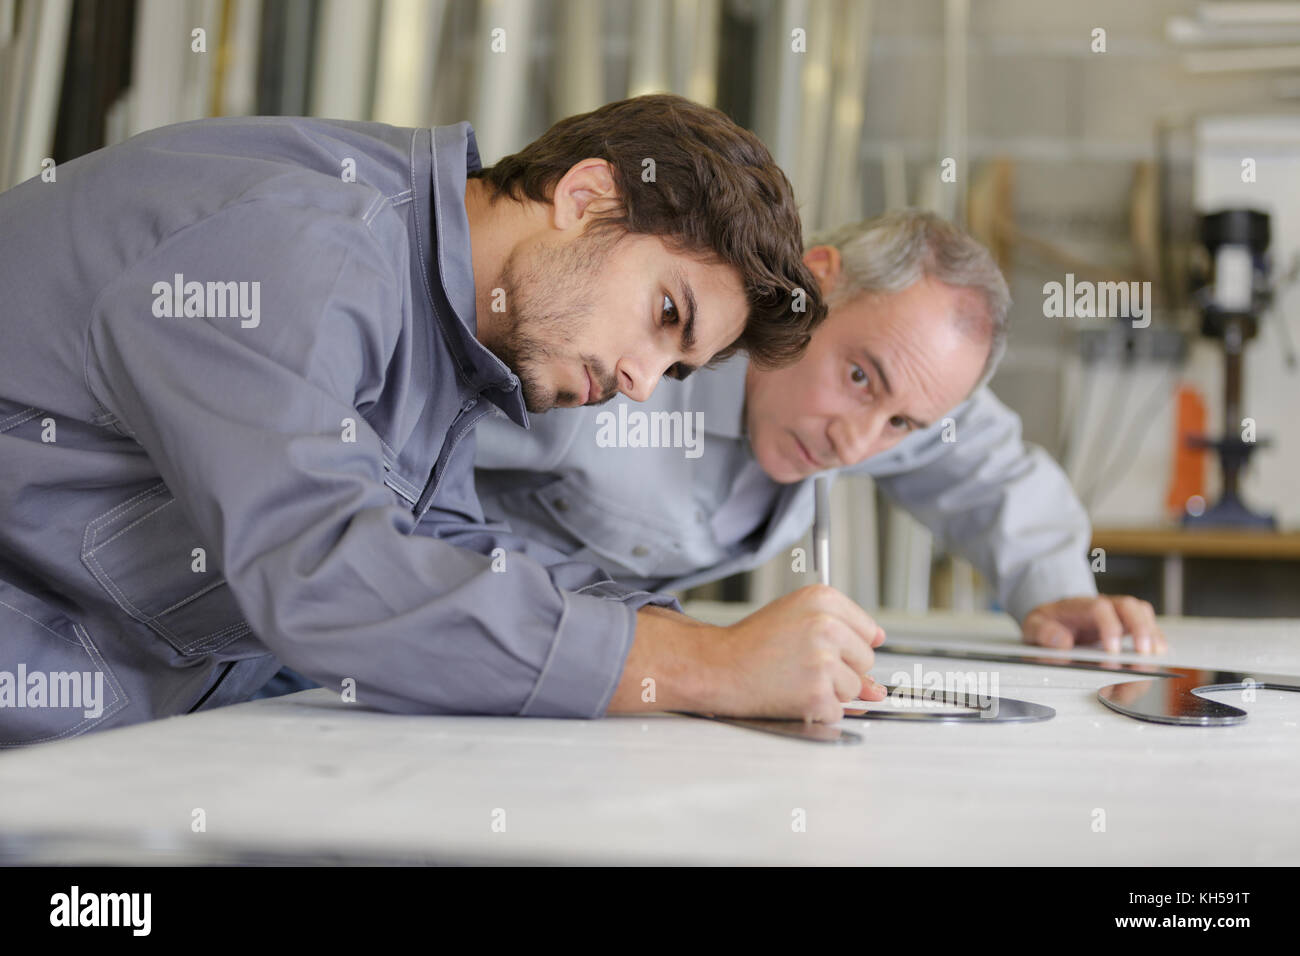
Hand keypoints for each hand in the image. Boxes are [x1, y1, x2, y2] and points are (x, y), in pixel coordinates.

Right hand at [699, 584, 887, 721]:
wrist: (719, 666)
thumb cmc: (753, 643)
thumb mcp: (798, 621)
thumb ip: (845, 639)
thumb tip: (877, 684)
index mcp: (823, 599)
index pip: (869, 630)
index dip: (846, 644)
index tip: (821, 646)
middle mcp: (826, 626)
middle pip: (866, 660)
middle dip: (841, 667)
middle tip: (802, 661)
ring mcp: (824, 662)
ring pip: (854, 688)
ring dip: (829, 690)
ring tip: (795, 676)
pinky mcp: (818, 693)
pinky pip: (838, 710)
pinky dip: (818, 710)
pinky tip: (793, 693)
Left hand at [1021, 595, 1165, 654]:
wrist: (1052, 616)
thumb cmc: (1046, 622)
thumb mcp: (1033, 626)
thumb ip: (1043, 633)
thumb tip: (1063, 643)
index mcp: (1078, 605)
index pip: (1100, 608)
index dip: (1109, 628)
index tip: (1111, 651)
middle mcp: (1102, 605)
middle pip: (1128, 605)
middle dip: (1139, 628)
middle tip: (1143, 652)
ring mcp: (1115, 612)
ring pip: (1141, 611)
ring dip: (1151, 631)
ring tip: (1155, 654)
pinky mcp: (1124, 622)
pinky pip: (1146, 621)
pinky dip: (1155, 634)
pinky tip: (1158, 650)